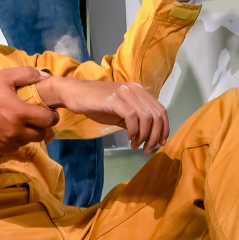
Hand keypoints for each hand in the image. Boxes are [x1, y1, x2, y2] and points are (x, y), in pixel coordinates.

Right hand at [0, 68, 59, 153]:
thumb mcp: (4, 76)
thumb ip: (27, 74)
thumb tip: (45, 77)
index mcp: (20, 113)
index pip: (48, 120)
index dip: (53, 116)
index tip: (50, 112)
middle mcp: (15, 132)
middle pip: (40, 135)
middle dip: (42, 126)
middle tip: (36, 118)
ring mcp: (5, 142)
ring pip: (27, 142)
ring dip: (28, 134)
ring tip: (21, 123)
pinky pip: (13, 147)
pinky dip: (15, 139)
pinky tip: (8, 129)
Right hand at [40, 78, 169, 151]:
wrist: (74, 93)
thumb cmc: (95, 103)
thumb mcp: (119, 112)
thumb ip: (134, 120)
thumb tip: (149, 136)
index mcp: (139, 91)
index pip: (160, 110)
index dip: (164, 128)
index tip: (161, 143)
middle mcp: (135, 90)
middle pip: (157, 115)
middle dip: (155, 136)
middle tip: (147, 149)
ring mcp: (125, 93)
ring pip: (146, 117)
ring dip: (145, 136)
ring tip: (136, 146)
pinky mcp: (114, 99)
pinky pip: (132, 117)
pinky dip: (134, 131)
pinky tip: (129, 138)